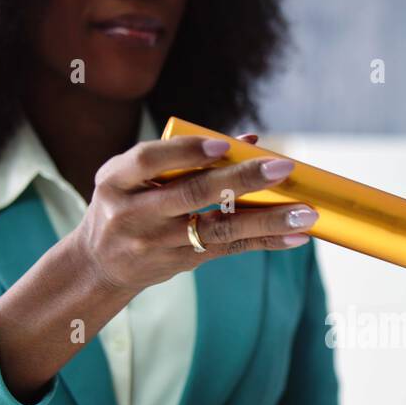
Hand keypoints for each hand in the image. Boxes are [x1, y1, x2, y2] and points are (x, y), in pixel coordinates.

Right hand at [74, 133, 315, 293]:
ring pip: (218, 228)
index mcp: (116, 181)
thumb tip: (250, 139)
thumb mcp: (132, 175)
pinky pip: (228, 249)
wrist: (101, 264)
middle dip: (242, 180)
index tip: (225, 145)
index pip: (150, 161)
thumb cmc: (125, 203)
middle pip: (192, 194)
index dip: (187, 152)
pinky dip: (264, 241)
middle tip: (283, 168)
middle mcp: (133, 214)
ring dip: (266, 220)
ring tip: (304, 213)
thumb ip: (181, 155)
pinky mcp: (181, 262)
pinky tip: (295, 236)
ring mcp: (158, 243)